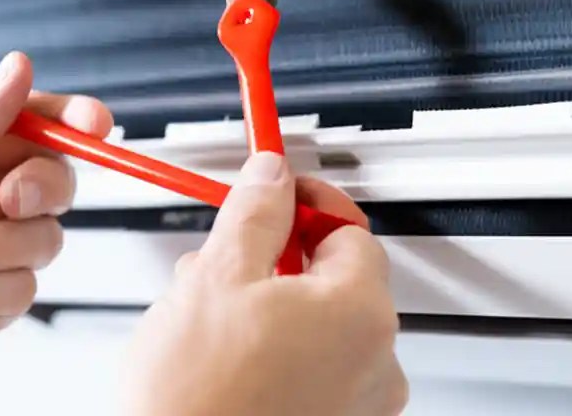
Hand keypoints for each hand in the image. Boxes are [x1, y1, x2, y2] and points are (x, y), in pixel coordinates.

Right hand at [123, 153, 407, 415]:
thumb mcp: (216, 277)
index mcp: (360, 312)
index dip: (305, 201)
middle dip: (276, 261)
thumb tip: (272, 179)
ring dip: (268, 309)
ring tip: (208, 319)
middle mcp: (376, 363)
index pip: (348, 228)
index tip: (279, 189)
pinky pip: (311, 374)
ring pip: (316, 328)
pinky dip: (273, 356)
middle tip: (227, 259)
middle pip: (333, 280)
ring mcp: (357, 407)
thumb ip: (254, 213)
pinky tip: (222, 359)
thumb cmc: (195, 402)